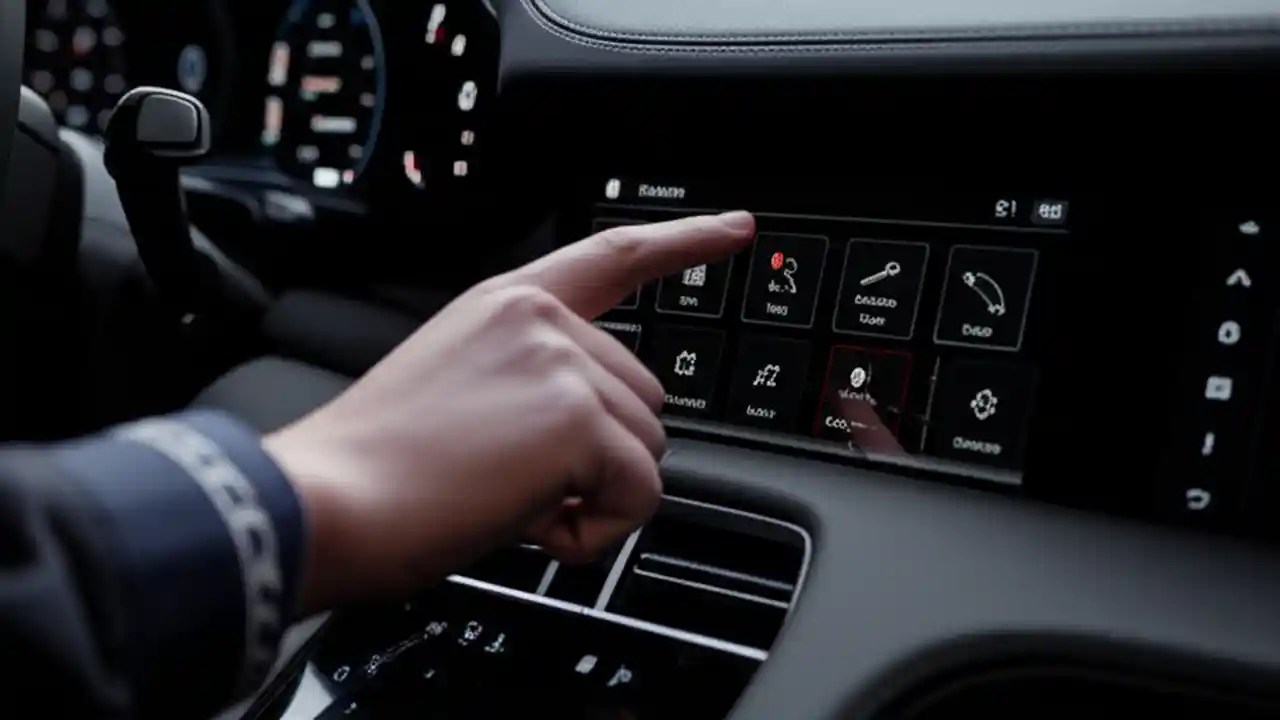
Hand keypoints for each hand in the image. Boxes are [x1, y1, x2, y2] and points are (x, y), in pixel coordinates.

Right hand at [264, 212, 756, 611]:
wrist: (328, 501)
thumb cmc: (378, 466)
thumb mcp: (462, 393)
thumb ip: (536, 386)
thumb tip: (599, 438)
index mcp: (508, 306)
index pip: (613, 257)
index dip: (684, 243)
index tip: (737, 229)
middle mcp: (541, 322)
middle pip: (644, 399)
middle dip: (599, 458)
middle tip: (516, 483)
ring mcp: (562, 364)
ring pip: (647, 450)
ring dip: (595, 497)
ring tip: (512, 503)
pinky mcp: (577, 419)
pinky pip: (639, 495)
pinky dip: (599, 531)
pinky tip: (534, 526)